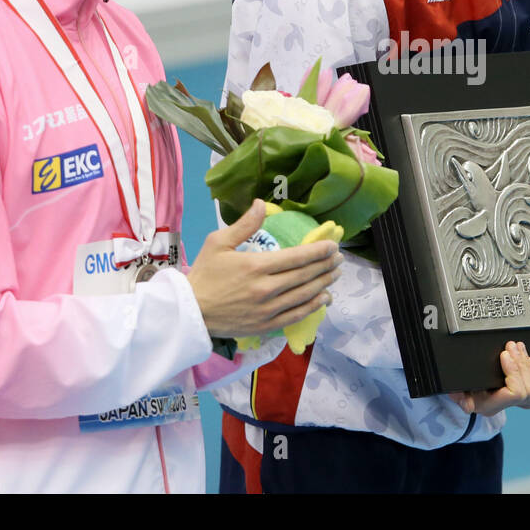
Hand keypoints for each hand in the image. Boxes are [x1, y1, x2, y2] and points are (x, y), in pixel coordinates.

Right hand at [185, 199, 341, 338]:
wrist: (189, 312)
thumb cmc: (204, 274)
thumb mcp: (218, 242)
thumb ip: (244, 224)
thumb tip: (262, 203)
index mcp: (256, 266)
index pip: (296, 257)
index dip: (318, 251)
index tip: (333, 246)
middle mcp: (266, 288)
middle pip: (305, 275)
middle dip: (326, 265)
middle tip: (339, 258)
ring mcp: (268, 309)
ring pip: (304, 295)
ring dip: (324, 283)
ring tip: (336, 274)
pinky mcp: (266, 325)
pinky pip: (296, 315)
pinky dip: (313, 306)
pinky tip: (324, 298)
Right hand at [448, 341, 529, 416]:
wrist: (468, 389)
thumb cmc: (463, 387)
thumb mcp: (456, 390)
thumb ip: (457, 395)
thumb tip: (465, 403)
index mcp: (490, 405)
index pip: (515, 394)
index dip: (514, 372)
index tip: (504, 355)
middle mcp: (506, 405)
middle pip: (529, 390)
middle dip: (521, 364)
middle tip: (511, 346)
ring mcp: (518, 400)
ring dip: (528, 364)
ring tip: (518, 347)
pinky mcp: (525, 391)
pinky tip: (528, 358)